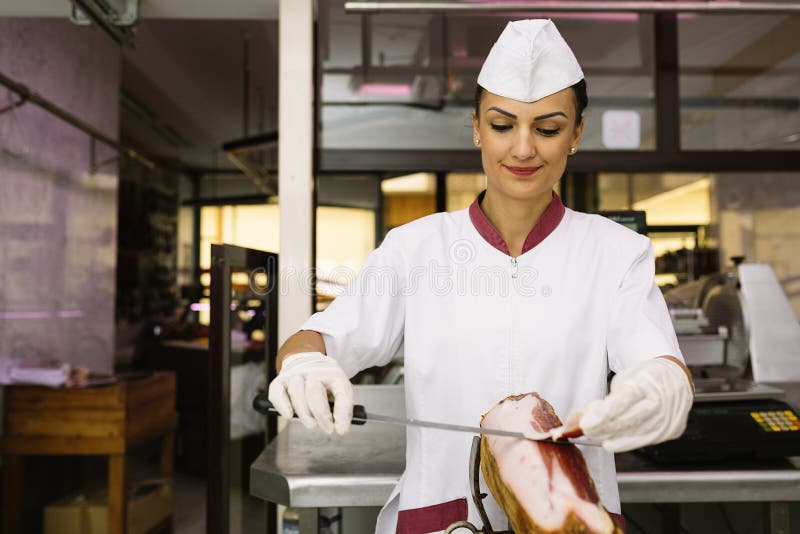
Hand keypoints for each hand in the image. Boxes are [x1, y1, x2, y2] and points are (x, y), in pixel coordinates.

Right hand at [267, 352, 353, 434]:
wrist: (306, 359)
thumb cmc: (325, 381)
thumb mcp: (340, 388)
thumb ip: (342, 407)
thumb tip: (341, 429)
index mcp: (334, 374)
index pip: (341, 392)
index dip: (342, 413)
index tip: (341, 430)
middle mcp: (314, 371)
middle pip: (315, 392)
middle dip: (321, 414)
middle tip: (327, 429)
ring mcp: (296, 374)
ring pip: (297, 392)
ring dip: (304, 413)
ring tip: (311, 424)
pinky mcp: (281, 379)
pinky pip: (278, 392)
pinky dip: (282, 405)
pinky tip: (288, 415)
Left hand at [578, 358, 692, 451]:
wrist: (675, 378)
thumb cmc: (645, 378)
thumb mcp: (622, 381)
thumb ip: (605, 401)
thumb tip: (582, 419)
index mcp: (648, 384)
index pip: (621, 403)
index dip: (601, 416)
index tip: (585, 424)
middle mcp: (661, 403)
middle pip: (626, 422)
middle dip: (602, 429)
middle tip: (585, 430)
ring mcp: (668, 419)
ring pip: (634, 435)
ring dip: (611, 436)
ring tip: (596, 433)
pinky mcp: (671, 431)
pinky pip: (644, 441)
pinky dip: (625, 441)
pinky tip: (612, 440)